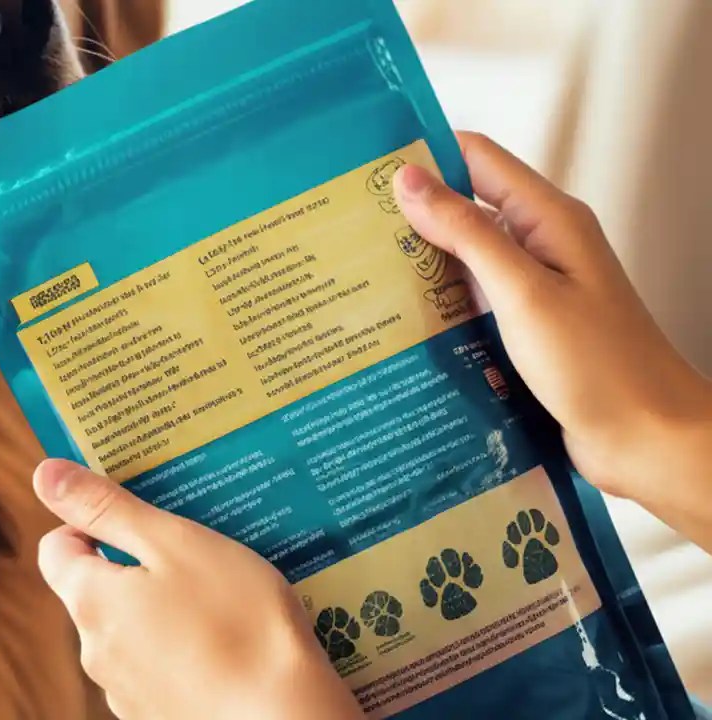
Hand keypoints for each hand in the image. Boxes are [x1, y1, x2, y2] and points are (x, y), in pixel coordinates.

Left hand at [33, 459, 363, 719]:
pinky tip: (227, 640)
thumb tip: (46, 474)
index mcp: (90, 600)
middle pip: (95, 590)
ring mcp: (125, 691)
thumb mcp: (173, 542)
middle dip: (135, 566)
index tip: (137, 517)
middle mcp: (95, 651)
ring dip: (160, 609)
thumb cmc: (237, 621)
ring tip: (218, 596)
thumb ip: (106, 508)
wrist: (286, 714)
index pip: (56, 548)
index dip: (88, 523)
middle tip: (192, 550)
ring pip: (129, 631)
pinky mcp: (159, 715)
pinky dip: (181, 648)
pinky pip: (158, 667)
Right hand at [395, 132, 711, 549]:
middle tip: (346, 228)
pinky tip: (397, 322)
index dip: (424, 156)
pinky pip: (471, 302)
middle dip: (410, 214)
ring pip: (463, 259)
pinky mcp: (523, 328)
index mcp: (548, 219)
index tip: (364, 168)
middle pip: (465, 208)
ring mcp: (532, 288)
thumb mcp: (523, 293)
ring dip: (419, 265)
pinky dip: (437, 306)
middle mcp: (540, 244)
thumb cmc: (598, 366)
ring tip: (359, 275)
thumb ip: (466, 233)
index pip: (476, 159)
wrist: (645, 438)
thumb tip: (409, 180)